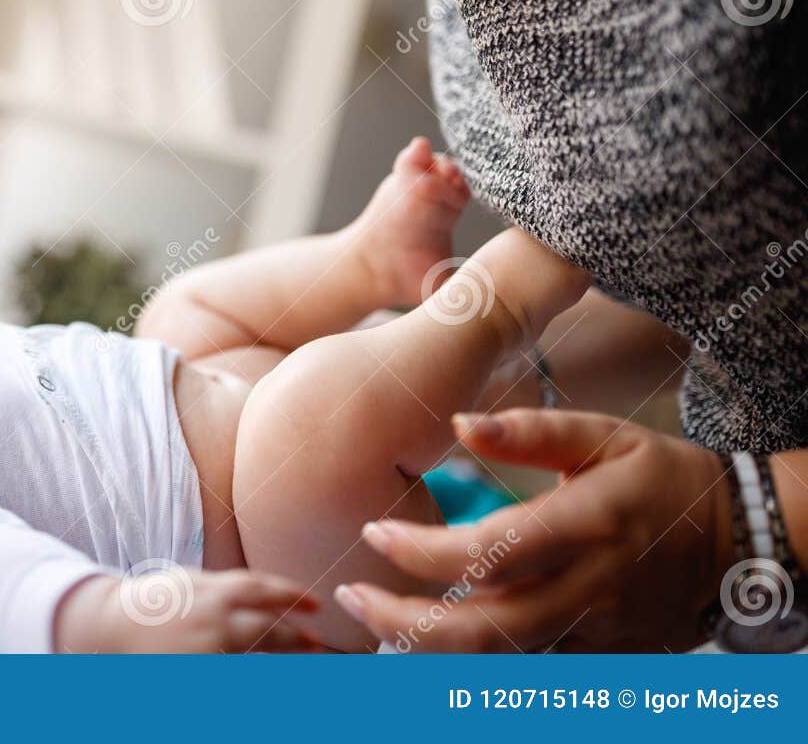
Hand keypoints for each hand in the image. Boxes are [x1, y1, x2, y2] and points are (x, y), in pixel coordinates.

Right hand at [55, 567, 322, 652]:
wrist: (107, 627)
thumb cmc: (150, 604)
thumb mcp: (188, 583)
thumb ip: (222, 587)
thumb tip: (260, 595)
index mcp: (210, 590)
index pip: (261, 588)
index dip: (292, 595)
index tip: (314, 602)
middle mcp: (212, 618)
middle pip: (267, 625)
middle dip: (295, 633)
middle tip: (315, 639)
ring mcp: (206, 648)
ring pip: (255, 651)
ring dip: (282, 654)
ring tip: (300, 655)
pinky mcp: (198, 670)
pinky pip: (234, 673)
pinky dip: (253, 673)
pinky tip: (265, 675)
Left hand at [333, 408, 730, 651]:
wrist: (736, 541)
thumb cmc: (659, 476)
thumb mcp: (605, 435)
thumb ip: (531, 431)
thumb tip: (458, 421)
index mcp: (584, 527)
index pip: (489, 555)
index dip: (423, 553)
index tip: (374, 533)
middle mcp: (587, 589)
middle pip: (487, 629)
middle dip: (408, 623)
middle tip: (351, 596)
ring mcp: (594, 631)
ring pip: (502, 660)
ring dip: (428, 651)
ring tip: (372, 620)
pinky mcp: (599, 655)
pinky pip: (527, 666)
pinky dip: (472, 662)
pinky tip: (423, 644)